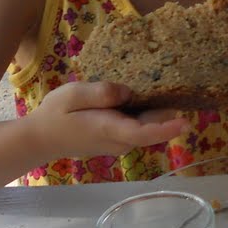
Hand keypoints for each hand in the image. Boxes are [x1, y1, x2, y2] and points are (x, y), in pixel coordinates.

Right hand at [31, 80, 184, 158]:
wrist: (42, 138)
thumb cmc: (56, 114)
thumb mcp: (73, 95)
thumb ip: (101, 93)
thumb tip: (128, 91)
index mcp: (110, 129)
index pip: (143, 133)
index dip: (166, 128)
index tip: (186, 122)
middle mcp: (120, 140)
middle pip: (152, 128)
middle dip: (168, 112)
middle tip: (182, 85)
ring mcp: (121, 142)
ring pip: (148, 127)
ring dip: (159, 111)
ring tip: (170, 85)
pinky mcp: (120, 139)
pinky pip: (140, 127)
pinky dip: (147, 113)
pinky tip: (148, 93)